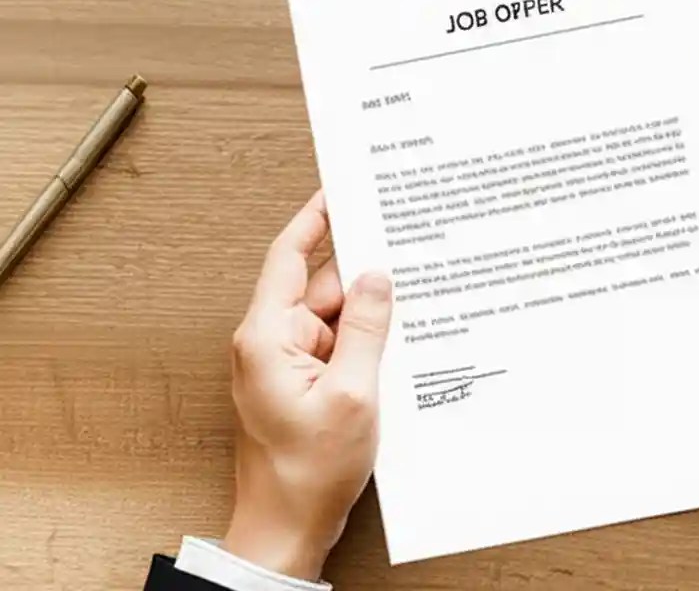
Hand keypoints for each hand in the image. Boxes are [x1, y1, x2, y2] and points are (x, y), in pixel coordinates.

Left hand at [223, 191, 392, 579]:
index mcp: (267, 335)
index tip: (342, 188)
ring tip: (413, 312)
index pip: (289, 255)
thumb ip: (368, 329)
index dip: (316, 217)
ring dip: (370, 317)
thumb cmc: (307, 472)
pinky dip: (366, 344)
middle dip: (364, 276)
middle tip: (409, 253)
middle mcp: (271, 342)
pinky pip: (338, 347)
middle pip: (321, 287)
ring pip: (335, 318)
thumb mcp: (353, 394)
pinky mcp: (302, 384)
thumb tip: (378, 277)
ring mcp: (286, 364)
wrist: (287, 528)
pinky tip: (398, 348)